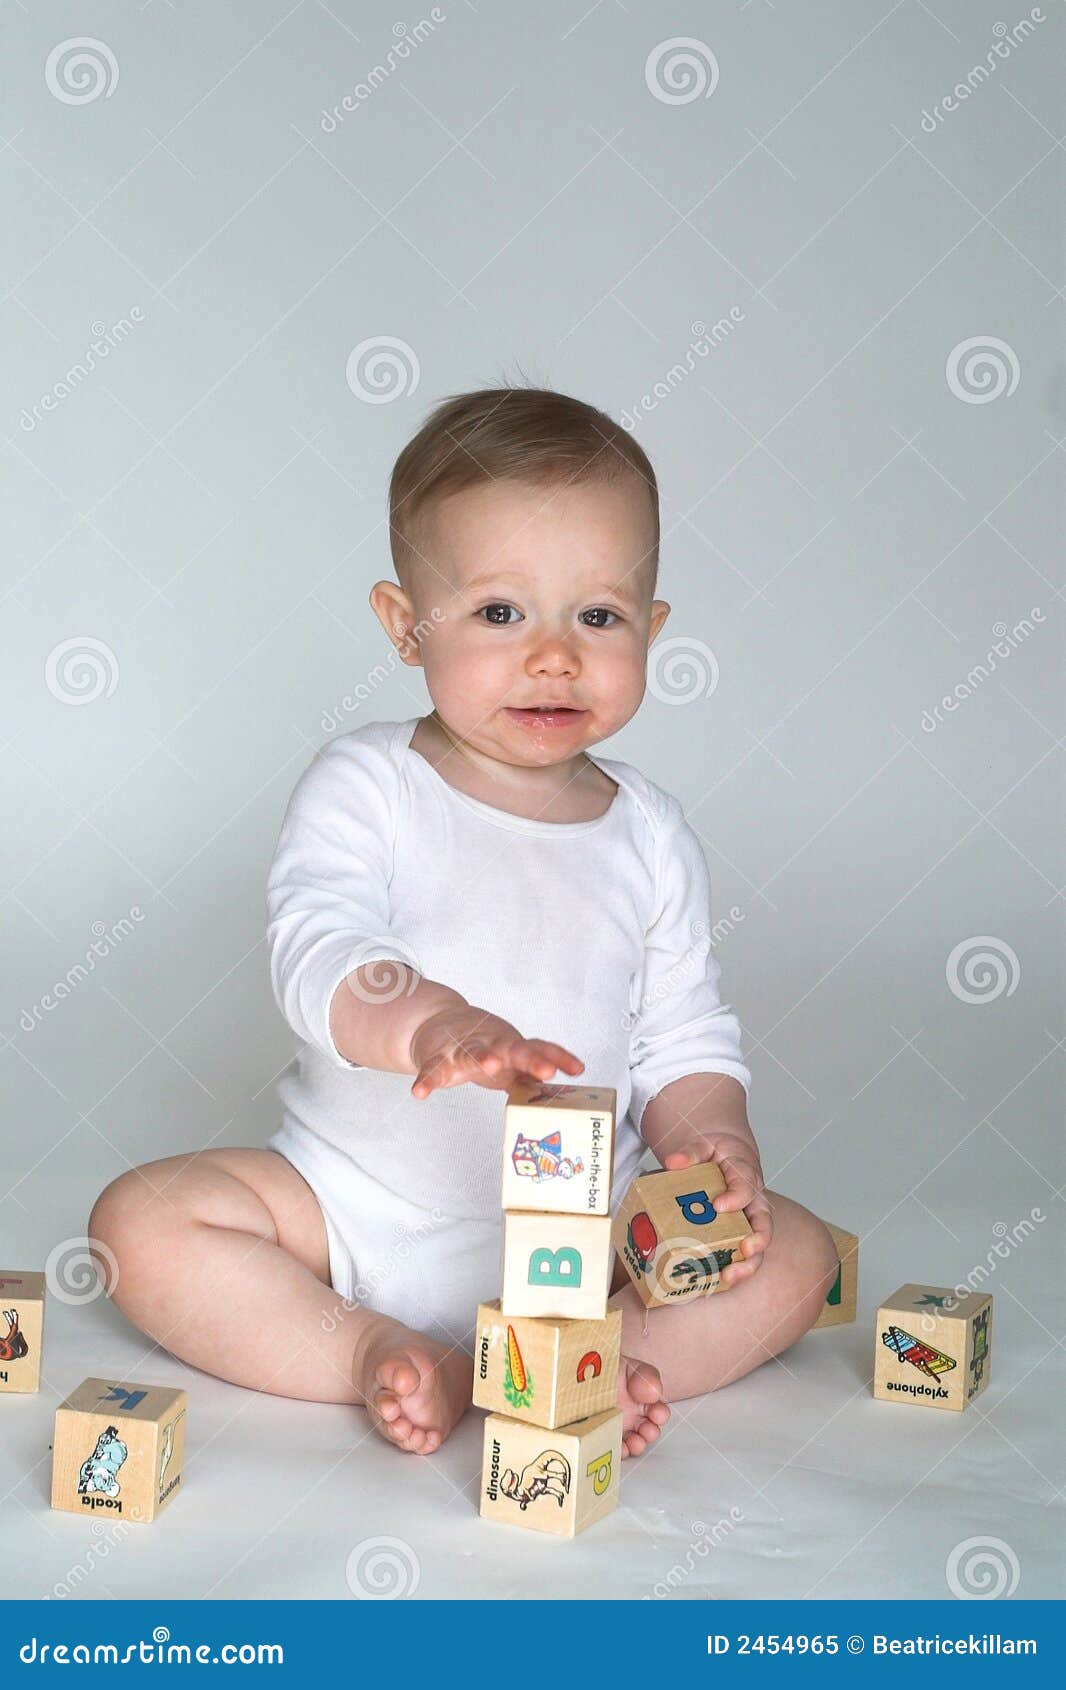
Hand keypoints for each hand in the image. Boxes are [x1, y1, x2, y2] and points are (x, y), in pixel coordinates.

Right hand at [408, 1005, 583, 1099]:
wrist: (439, 1024)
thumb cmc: (482, 1046)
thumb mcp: (510, 1057)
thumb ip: (530, 1073)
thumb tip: (559, 1093)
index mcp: (511, 1045)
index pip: (540, 1049)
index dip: (559, 1058)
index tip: (578, 1069)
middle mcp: (490, 1043)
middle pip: (513, 1049)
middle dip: (530, 1059)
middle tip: (545, 1070)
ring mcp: (463, 1048)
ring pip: (473, 1052)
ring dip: (482, 1057)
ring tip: (490, 1064)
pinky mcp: (437, 1057)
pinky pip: (431, 1070)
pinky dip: (426, 1081)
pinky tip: (421, 1092)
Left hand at [662, 1132, 771, 1287]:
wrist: (727, 1158)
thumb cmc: (716, 1153)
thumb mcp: (703, 1144)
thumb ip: (690, 1152)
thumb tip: (672, 1162)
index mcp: (744, 1174)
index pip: (746, 1185)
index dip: (736, 1197)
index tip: (719, 1206)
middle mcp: (753, 1200)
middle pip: (764, 1223)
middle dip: (758, 1239)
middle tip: (745, 1249)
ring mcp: (748, 1220)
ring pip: (757, 1245)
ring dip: (747, 1264)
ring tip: (729, 1276)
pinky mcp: (739, 1234)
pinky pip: (741, 1255)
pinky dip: (733, 1270)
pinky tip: (715, 1282)